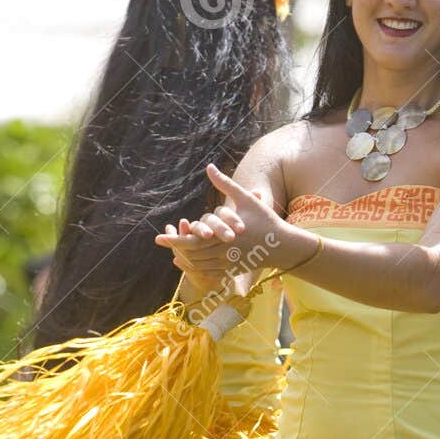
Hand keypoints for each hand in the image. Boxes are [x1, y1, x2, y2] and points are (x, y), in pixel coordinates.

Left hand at [154, 164, 300, 277]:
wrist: (282, 245)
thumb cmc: (265, 220)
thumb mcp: (246, 199)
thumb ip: (225, 184)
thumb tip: (209, 167)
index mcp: (224, 236)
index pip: (192, 240)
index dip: (173, 239)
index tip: (157, 237)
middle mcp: (224, 252)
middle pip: (192, 253)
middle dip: (175, 246)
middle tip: (160, 241)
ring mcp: (228, 263)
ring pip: (199, 263)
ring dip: (185, 257)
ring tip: (172, 249)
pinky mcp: (232, 270)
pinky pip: (209, 272)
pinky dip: (196, 267)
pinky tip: (186, 261)